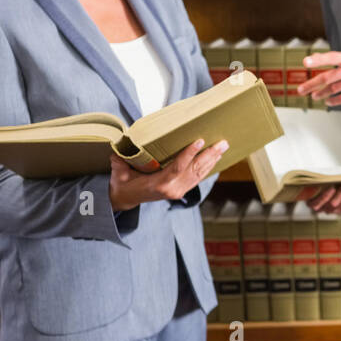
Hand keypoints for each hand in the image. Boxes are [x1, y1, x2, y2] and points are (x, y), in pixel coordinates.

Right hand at [108, 138, 227, 211]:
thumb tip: (118, 147)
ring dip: (212, 160)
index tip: (200, 141)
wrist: (125, 200)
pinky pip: (198, 178)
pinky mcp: (181, 191)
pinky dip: (207, 167)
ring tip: (222, 147)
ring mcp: (178, 191)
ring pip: (199, 174)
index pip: (177, 167)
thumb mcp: (119, 173)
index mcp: (158, 184)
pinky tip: (215, 157)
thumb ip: (119, 161)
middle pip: (194, 170)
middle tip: (222, 142)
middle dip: (209, 156)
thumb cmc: (122, 184)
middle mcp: (172, 189)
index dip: (189, 154)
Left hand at [298, 50, 340, 105]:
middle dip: (313, 84)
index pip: (333, 57)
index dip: (318, 59)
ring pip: (335, 88)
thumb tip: (325, 62)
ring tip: (315, 96)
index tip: (306, 62)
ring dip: (323, 93)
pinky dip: (335, 100)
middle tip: (302, 89)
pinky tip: (329, 101)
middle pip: (329, 76)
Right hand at [299, 181, 340, 213]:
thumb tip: (322, 179)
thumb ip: (315, 182)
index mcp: (312, 203)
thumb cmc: (314, 184)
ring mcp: (331, 210)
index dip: (326, 196)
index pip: (318, 202)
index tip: (332, 188)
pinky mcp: (340, 208)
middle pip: (333, 203)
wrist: (319, 188)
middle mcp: (322, 209)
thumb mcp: (312, 183)